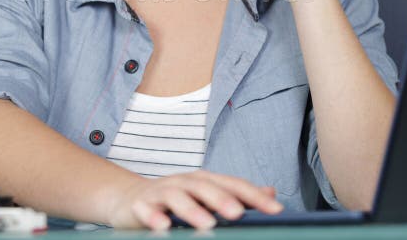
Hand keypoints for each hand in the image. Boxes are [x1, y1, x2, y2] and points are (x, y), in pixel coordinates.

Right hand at [106, 170, 282, 229]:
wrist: (131, 199)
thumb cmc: (176, 199)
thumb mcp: (208, 195)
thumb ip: (237, 195)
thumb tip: (271, 192)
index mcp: (204, 181)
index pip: (232, 185)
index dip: (254, 196)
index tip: (275, 209)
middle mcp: (184, 182)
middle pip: (204, 187)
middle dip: (221, 199)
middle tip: (238, 213)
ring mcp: (161, 192)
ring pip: (176, 197)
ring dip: (192, 209)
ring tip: (207, 225)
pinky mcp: (141, 204)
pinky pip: (146, 210)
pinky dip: (154, 216)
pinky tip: (163, 227)